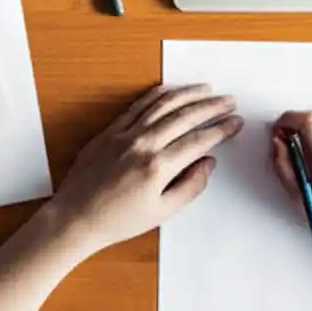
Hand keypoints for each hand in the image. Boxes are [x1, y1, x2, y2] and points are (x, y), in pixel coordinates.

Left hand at [43, 84, 242, 255]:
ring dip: (188, 94)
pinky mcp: (110, 130)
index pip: (198, 140)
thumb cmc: (118, 220)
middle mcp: (142, 144)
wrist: (76, 217)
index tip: (235, 122)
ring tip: (207, 90)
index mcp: (158, 167)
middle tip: (229, 101)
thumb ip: (190, 186)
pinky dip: (157, 95)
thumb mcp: (162, 213)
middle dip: (211, 106)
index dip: (221, 129)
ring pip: (162, 105)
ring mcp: (124, 134)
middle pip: (185, 116)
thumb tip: (208, 163)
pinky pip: (138, 106)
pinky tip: (170, 90)